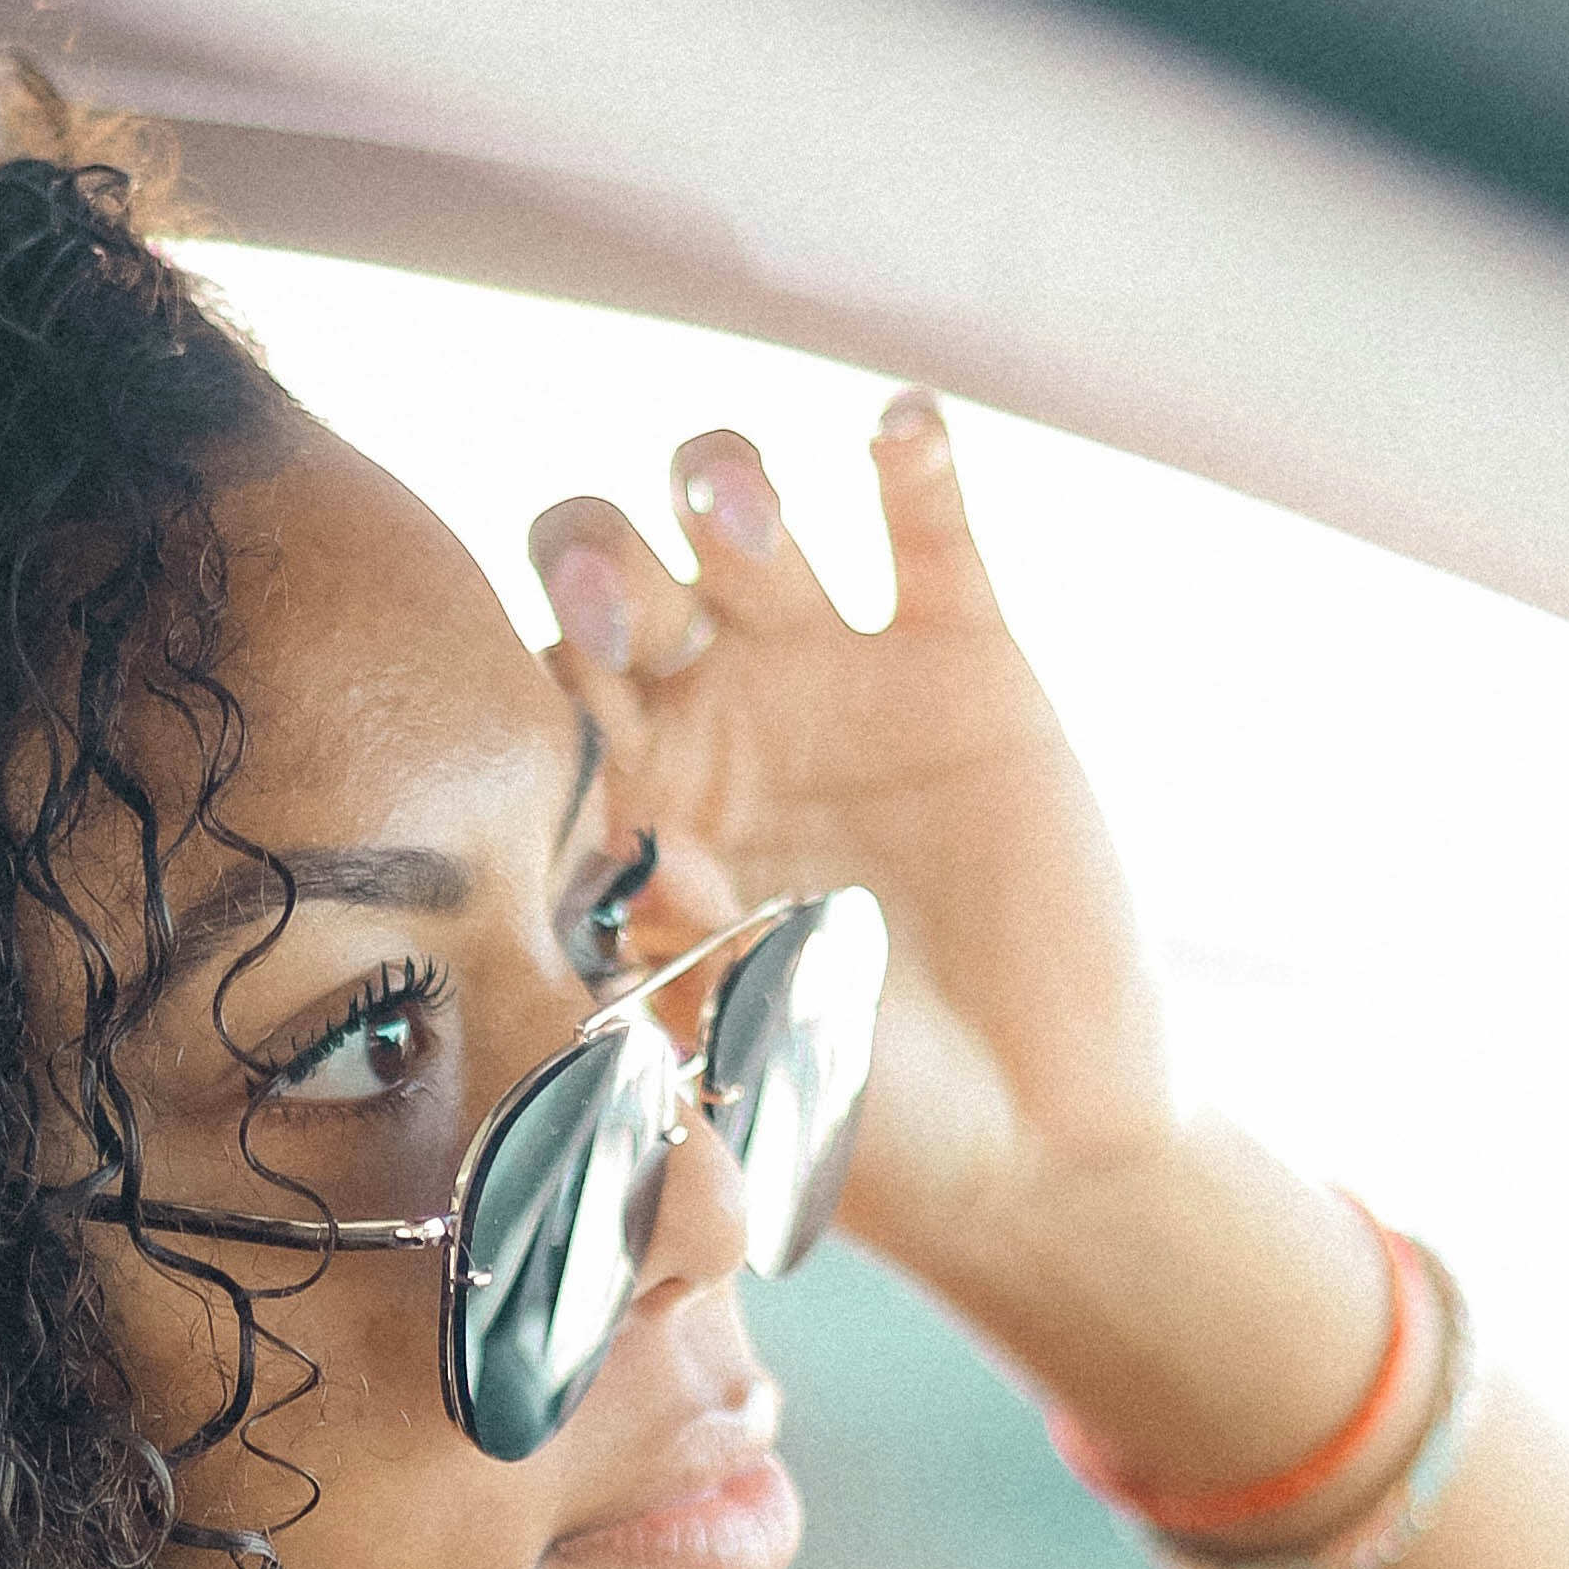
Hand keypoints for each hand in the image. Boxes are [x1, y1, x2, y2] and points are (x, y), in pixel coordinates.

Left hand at [528, 399, 1393, 1483]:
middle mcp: (713, 716)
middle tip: (631, 609)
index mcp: (628, 801)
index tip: (569, 677)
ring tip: (745, 512)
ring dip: (722, 480)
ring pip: (743, 516)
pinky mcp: (964, 658)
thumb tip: (636, 848)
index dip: (533, 658)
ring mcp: (835, 675)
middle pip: (614, 566)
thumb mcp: (756, 1037)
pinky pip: (926, 523)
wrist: (1035, 1139)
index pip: (541, 683)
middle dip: (599, 554)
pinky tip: (897, 429)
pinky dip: (910, 455)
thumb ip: (690, 943)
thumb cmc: (862, 1113)